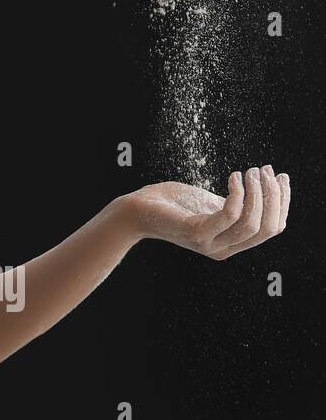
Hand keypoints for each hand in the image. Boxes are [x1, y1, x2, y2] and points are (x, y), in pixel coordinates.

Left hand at [119, 165, 290, 259]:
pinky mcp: (197, 233)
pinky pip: (230, 215)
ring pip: (252, 223)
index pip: (272, 229)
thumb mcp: (212, 202)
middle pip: (267, 228)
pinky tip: (233, 176)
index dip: (282, 202)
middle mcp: (225, 249)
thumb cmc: (174, 202)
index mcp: (232, 243)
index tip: (280, 175)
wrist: (137, 209)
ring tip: (250, 170)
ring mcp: (211, 244)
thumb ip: (237, 202)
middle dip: (273, 197)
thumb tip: (266, 183)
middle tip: (265, 170)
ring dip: (257, 192)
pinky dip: (237, 193)